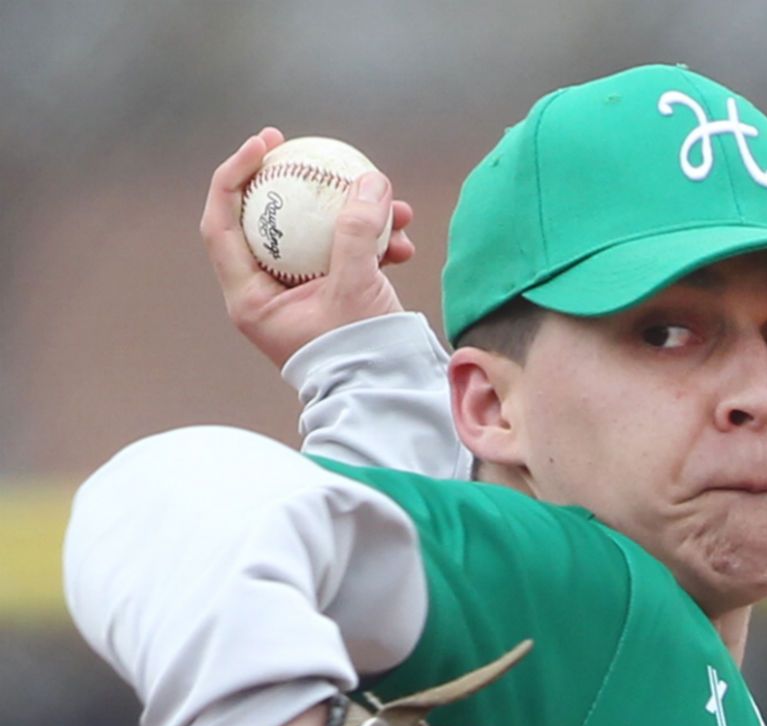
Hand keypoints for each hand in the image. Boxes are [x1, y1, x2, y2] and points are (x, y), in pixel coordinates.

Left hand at [200, 128, 416, 368]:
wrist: (386, 399)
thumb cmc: (360, 357)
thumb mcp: (356, 289)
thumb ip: (357, 232)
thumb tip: (370, 180)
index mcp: (251, 299)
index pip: (221, 224)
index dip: (234, 176)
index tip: (265, 145)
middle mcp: (268, 296)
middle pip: (267, 222)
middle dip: (294, 183)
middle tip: (306, 148)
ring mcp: (301, 298)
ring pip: (314, 238)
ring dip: (353, 216)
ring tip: (393, 206)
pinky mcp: (332, 302)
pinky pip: (344, 259)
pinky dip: (371, 246)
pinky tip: (402, 241)